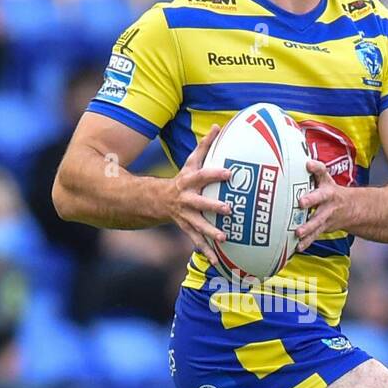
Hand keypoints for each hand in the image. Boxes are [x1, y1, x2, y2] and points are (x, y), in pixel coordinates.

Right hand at [165, 123, 231, 267]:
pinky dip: (206, 251)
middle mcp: (187, 200)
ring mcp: (185, 216)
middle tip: (228, 209)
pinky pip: (196, 241)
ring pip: (198, 225)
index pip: (203, 175)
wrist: (157, 200)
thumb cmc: (182, 179)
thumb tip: (218, 126)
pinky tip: (216, 261)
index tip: (230, 174)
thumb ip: (204, 146)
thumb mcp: (190, 162)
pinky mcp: (186, 228)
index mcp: (189, 182)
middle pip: (200, 203)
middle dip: (213, 206)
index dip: (215, 174)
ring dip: (210, 233)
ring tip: (223, 238)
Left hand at [295, 158, 352, 251]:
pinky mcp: (324, 227)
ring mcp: (327, 214)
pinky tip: (298, 247)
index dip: (316, 168)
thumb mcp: (324, 180)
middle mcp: (328, 199)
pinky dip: (307, 242)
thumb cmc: (329, 191)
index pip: (322, 173)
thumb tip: (290, 157)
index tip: (309, 164)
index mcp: (326, 185)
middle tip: (301, 202)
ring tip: (298, 232)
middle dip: (311, 200)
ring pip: (318, 220)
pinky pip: (315, 235)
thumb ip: (311, 172)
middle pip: (320, 198)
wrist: (352, 209)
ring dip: (308, 227)